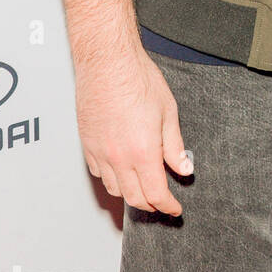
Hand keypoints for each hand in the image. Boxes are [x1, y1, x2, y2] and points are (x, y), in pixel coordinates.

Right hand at [74, 46, 191, 215]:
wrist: (108, 62)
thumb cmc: (138, 80)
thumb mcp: (168, 112)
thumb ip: (174, 146)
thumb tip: (184, 168)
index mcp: (143, 152)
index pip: (155, 193)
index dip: (168, 206)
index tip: (175, 209)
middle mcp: (118, 158)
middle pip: (134, 197)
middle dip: (151, 204)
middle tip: (163, 202)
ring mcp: (100, 153)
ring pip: (115, 189)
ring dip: (131, 194)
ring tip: (144, 188)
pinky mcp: (87, 145)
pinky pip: (99, 173)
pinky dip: (113, 179)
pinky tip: (122, 170)